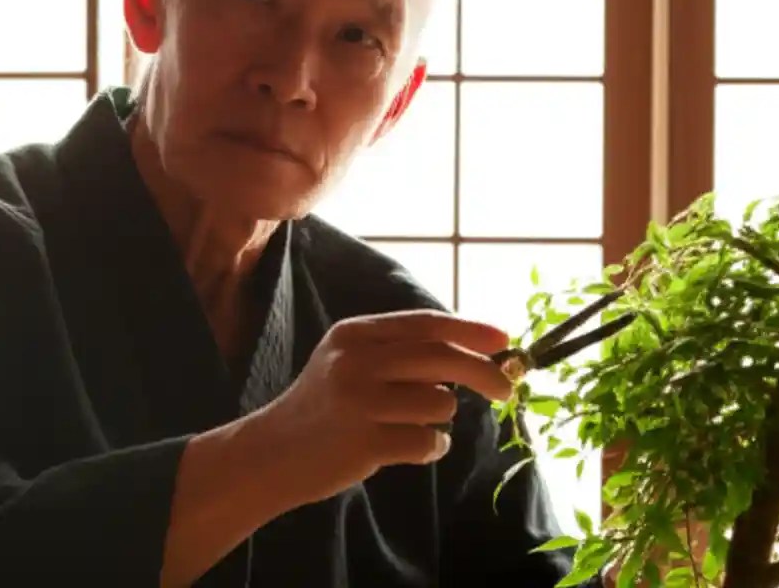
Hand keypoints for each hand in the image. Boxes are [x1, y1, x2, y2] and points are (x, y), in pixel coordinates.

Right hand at [250, 309, 511, 506]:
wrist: (272, 454)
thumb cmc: (324, 408)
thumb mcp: (349, 363)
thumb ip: (399, 353)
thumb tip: (472, 354)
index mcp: (354, 334)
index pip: (425, 324)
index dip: (469, 330)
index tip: (504, 340)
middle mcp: (355, 361)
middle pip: (442, 359)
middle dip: (484, 374)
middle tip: (505, 390)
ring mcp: (358, 401)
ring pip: (440, 403)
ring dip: (438, 420)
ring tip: (406, 428)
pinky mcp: (364, 441)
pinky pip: (429, 441)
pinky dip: (429, 449)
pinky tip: (403, 450)